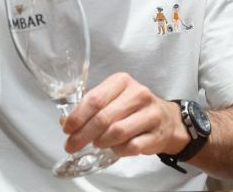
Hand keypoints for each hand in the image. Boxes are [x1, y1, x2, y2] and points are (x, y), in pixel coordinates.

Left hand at [61, 73, 188, 156]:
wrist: (166, 120)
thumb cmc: (133, 109)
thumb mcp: (112, 99)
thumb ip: (90, 107)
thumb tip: (65, 122)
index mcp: (122, 81)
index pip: (94, 99)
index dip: (77, 117)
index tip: (67, 129)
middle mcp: (138, 94)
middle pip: (103, 118)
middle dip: (83, 135)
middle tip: (72, 145)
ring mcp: (150, 114)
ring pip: (117, 132)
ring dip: (102, 142)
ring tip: (98, 143)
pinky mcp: (157, 134)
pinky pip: (131, 146)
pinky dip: (119, 150)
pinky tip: (117, 147)